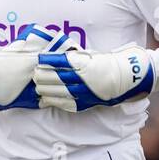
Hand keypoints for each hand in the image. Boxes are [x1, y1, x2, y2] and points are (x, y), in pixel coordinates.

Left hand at [33, 45, 154, 111]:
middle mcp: (83, 79)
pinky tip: (44, 99)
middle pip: (57, 78)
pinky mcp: (85, 102)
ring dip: (45, 89)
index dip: (48, 61)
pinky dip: (53, 101)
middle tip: (34, 74)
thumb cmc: (104, 63)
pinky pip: (66, 103)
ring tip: (37, 86)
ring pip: (58, 92)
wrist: (124, 78)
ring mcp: (83, 92)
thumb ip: (73, 57)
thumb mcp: (90, 56)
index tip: (39, 59)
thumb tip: (55, 56)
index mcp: (84, 64)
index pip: (61, 61)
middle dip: (43, 76)